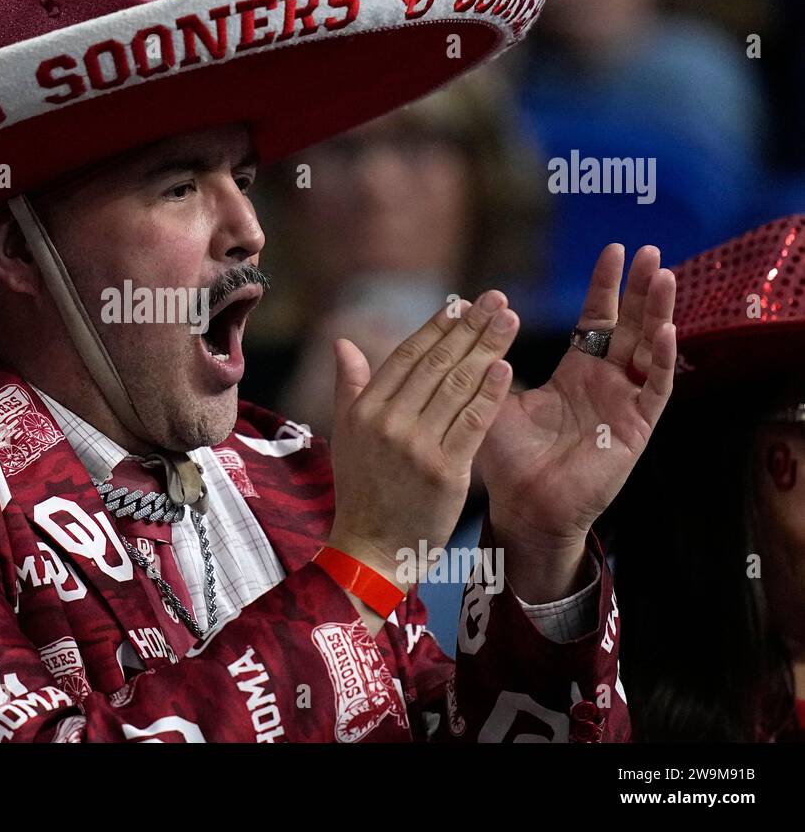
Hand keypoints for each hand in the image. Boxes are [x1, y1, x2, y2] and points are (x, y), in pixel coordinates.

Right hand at [327, 291, 517, 583]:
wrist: (370, 551)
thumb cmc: (361, 492)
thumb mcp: (345, 436)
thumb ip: (349, 387)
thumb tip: (342, 342)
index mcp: (364, 409)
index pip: (408, 355)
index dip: (438, 326)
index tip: (463, 303)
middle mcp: (388, 421)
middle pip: (437, 363)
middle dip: (470, 327)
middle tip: (496, 299)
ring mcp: (416, 445)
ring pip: (457, 386)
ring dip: (487, 348)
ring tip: (508, 321)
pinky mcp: (444, 471)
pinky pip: (472, 423)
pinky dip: (490, 393)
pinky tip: (505, 367)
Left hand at [476, 244, 676, 555]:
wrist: (524, 506)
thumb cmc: (508, 458)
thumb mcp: (494, 398)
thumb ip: (487, 360)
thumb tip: (475, 314)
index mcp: (576, 373)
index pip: (597, 319)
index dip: (605, 286)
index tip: (612, 249)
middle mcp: (606, 383)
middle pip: (631, 326)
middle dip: (641, 289)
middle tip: (651, 249)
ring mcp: (625, 403)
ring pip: (650, 349)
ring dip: (659, 313)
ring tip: (664, 275)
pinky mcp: (636, 427)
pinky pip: (656, 389)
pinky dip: (663, 361)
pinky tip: (667, 332)